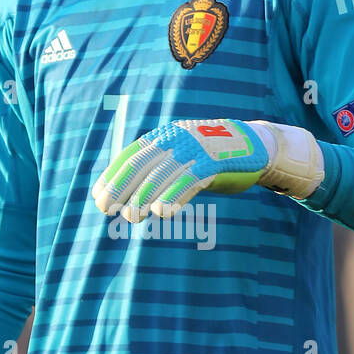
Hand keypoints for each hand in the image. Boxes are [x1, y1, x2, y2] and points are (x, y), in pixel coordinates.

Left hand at [91, 117, 323, 223]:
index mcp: (164, 136)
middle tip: (107, 210)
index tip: (98, 198)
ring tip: (132, 217)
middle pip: (141, 164)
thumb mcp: (183, 159)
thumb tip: (129, 196)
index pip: (130, 155)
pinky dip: (174, 196)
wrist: (256, 146)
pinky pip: (189, 180)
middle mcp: (176, 138)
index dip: (112, 177)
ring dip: (144, 196)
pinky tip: (163, 213)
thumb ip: (160, 171)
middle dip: (121, 187)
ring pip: (162, 173)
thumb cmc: (213, 158)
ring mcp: (195, 148)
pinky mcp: (214, 162)